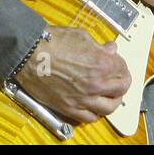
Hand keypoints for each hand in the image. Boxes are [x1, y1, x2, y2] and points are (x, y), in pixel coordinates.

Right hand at [14, 25, 131, 123]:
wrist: (29, 55)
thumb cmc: (52, 42)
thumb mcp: (81, 36)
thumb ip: (99, 46)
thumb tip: (110, 50)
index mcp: (102, 64)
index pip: (123, 70)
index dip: (122, 66)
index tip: (118, 65)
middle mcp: (96, 84)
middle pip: (120, 90)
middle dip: (121, 84)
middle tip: (118, 81)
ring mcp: (83, 98)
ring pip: (108, 108)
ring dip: (112, 101)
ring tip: (109, 96)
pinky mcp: (69, 108)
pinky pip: (89, 118)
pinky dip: (94, 113)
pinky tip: (93, 106)